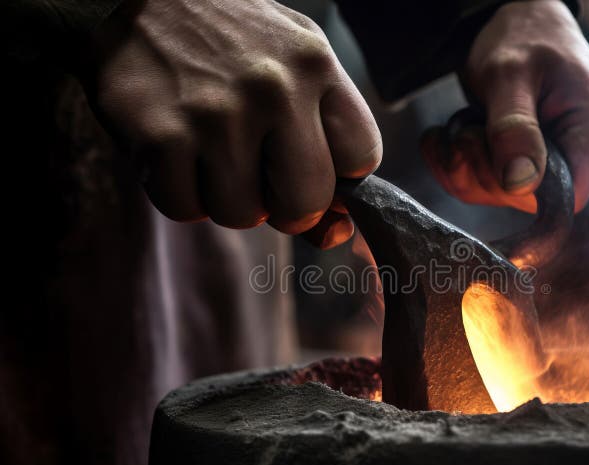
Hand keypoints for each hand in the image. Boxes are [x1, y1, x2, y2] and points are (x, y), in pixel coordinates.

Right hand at [82, 0, 381, 246]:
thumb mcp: (294, 63)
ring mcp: (216, 115)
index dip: (335, 177)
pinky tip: (174, 151)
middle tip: (258, 175)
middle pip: (305, 202)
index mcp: (315, 66)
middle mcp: (274, 89)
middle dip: (283, 204)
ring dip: (225, 197)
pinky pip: (184, 208)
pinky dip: (178, 191)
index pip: (361, 160)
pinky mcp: (161, 137)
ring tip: (209, 152)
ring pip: (242, 215)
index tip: (307, 164)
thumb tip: (337, 234)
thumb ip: (326, 141)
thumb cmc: (229, 40)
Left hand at [421, 0, 588, 211]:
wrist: (523, 28)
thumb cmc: (526, 41)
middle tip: (465, 126)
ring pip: (503, 197)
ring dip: (467, 164)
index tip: (478, 144)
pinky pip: (493, 189)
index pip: (564, 200)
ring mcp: (569, 171)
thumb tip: (520, 185)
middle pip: (527, 200)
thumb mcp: (511, 76)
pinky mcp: (541, 174)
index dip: (514, 186)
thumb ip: (514, 129)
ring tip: (462, 124)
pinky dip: (464, 167)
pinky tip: (453, 138)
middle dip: (480, 167)